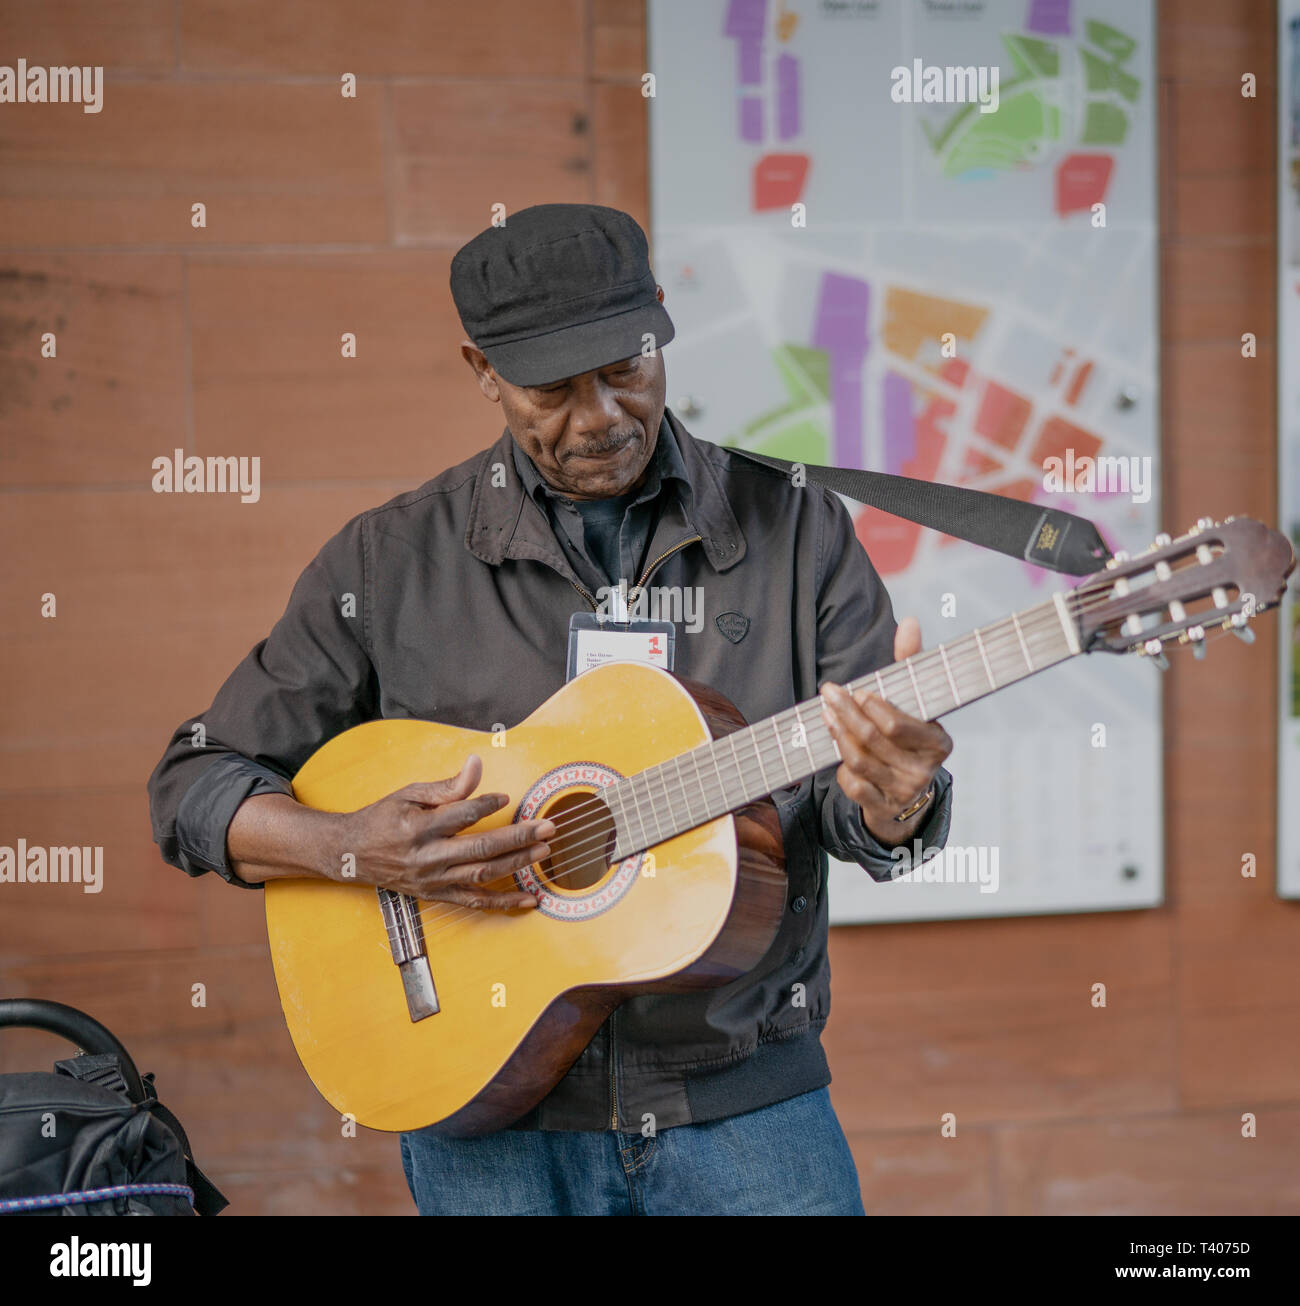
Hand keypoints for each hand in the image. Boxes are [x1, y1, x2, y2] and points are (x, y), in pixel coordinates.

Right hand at [337, 755, 551, 909]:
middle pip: (480, 848)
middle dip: (518, 837)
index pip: (460, 815)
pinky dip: (504, 903)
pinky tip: (529, 898)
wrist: (352, 854)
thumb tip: (477, 765)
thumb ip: (447, 786)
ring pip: (482, 875)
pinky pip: (475, 902)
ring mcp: (433, 880)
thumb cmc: (382, 819)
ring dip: (517, 864)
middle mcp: (427, 858)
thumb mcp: (408, 794)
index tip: (507, 797)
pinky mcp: (437, 895)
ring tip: (544, 851)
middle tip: (547, 827)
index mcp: (417, 828)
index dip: (486, 805)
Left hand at [820, 616, 952, 846]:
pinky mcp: (882, 808)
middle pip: (873, 740)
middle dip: (846, 713)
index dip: (874, 707)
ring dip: (838, 735)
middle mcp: (923, 770)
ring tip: (827, 714)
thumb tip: (909, 622)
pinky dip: (840, 766)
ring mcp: (902, 792)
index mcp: (938, 744)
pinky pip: (852, 786)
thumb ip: (910, 663)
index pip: (898, 726)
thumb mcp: (915, 702)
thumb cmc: (909, 736)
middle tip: (829, 693)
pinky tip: (836, 747)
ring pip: (859, 761)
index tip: (858, 690)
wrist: (909, 794)